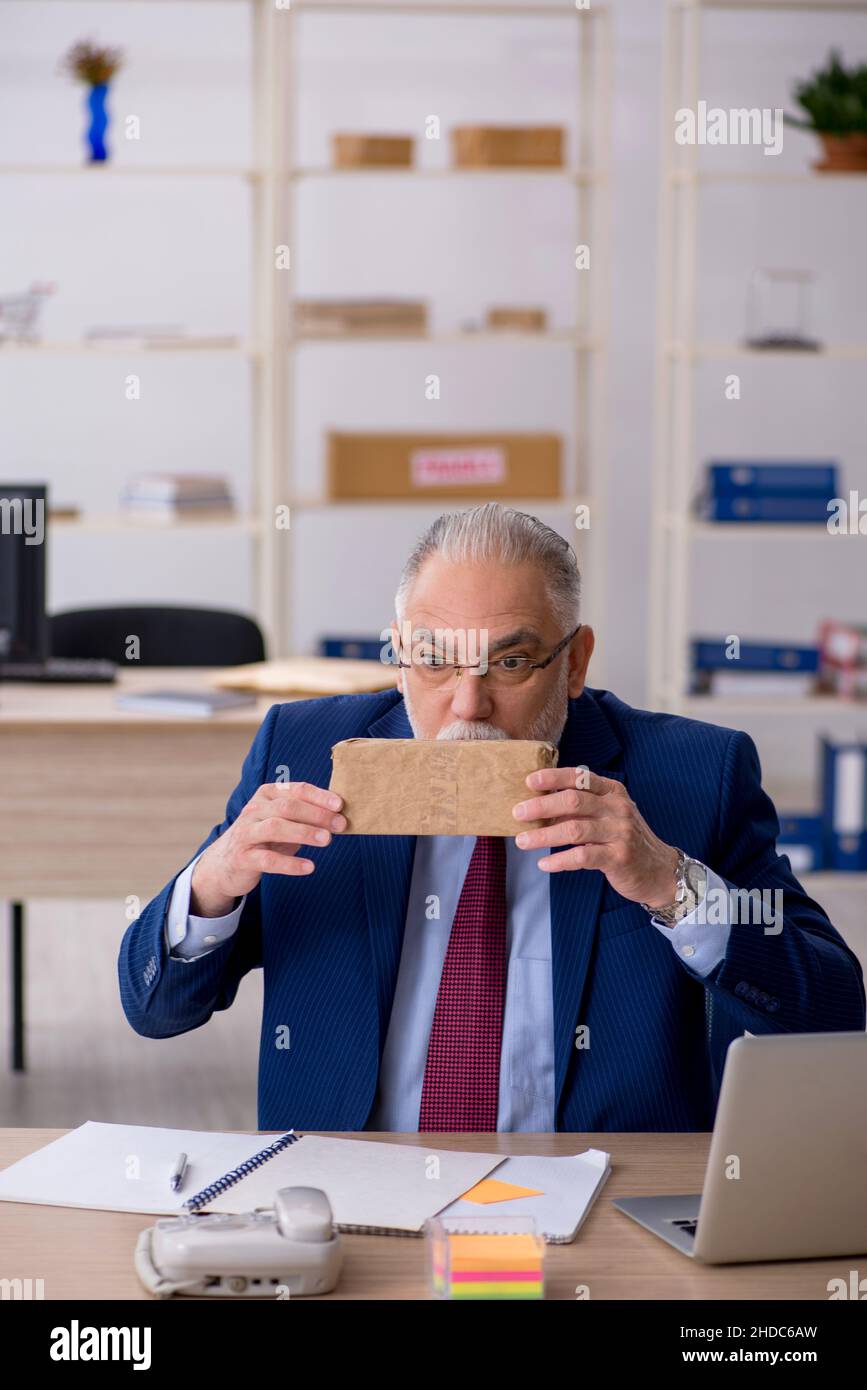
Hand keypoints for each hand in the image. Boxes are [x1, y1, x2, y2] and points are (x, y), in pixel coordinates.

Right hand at [191, 782, 345, 916]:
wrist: (225, 863)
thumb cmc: (264, 839)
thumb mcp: (283, 821)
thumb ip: (306, 816)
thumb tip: (339, 815)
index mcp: (266, 795)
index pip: (296, 790)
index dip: (319, 796)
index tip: (340, 805)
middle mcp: (254, 809)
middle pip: (288, 807)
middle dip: (317, 814)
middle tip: (340, 825)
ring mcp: (246, 833)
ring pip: (276, 827)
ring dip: (304, 832)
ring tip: (327, 840)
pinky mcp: (242, 858)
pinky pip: (268, 859)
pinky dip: (290, 863)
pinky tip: (309, 867)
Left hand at [512, 767, 678, 907]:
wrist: (659, 870)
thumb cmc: (624, 839)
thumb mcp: (608, 815)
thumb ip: (581, 807)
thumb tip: (540, 803)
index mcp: (612, 791)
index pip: (580, 777)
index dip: (553, 777)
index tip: (530, 781)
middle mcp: (617, 808)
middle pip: (574, 801)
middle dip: (541, 806)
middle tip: (517, 813)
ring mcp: (620, 832)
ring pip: (574, 829)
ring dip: (544, 835)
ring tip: (522, 841)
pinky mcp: (618, 857)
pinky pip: (582, 856)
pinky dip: (560, 860)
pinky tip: (544, 864)